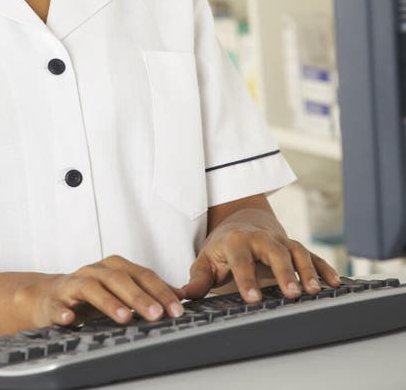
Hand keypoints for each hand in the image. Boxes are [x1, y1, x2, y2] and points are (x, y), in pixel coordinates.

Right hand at [15, 255, 185, 328]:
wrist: (49, 296)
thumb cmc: (90, 294)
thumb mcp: (121, 290)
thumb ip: (149, 291)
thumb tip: (180, 295)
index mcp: (114, 267)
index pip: (142, 275)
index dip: (160, 291)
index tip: (176, 309)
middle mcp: (95, 271)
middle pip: (119, 279)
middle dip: (140, 297)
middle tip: (157, 314)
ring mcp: (73, 284)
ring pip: (92, 288)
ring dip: (108, 302)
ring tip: (124, 317)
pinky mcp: (54, 300)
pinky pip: (58, 304)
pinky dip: (64, 311)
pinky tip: (71, 319)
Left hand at [180, 207, 342, 303]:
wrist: (242, 222)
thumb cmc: (223, 248)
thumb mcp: (205, 260)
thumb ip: (198, 279)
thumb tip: (184, 296)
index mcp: (237, 241)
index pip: (241, 259)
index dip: (246, 278)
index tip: (252, 298)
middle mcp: (262, 239)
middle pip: (274, 252)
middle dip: (283, 272)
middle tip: (290, 293)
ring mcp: (281, 242)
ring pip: (297, 252)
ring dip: (307, 271)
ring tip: (313, 291)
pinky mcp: (295, 248)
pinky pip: (313, 256)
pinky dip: (324, 268)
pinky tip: (335, 283)